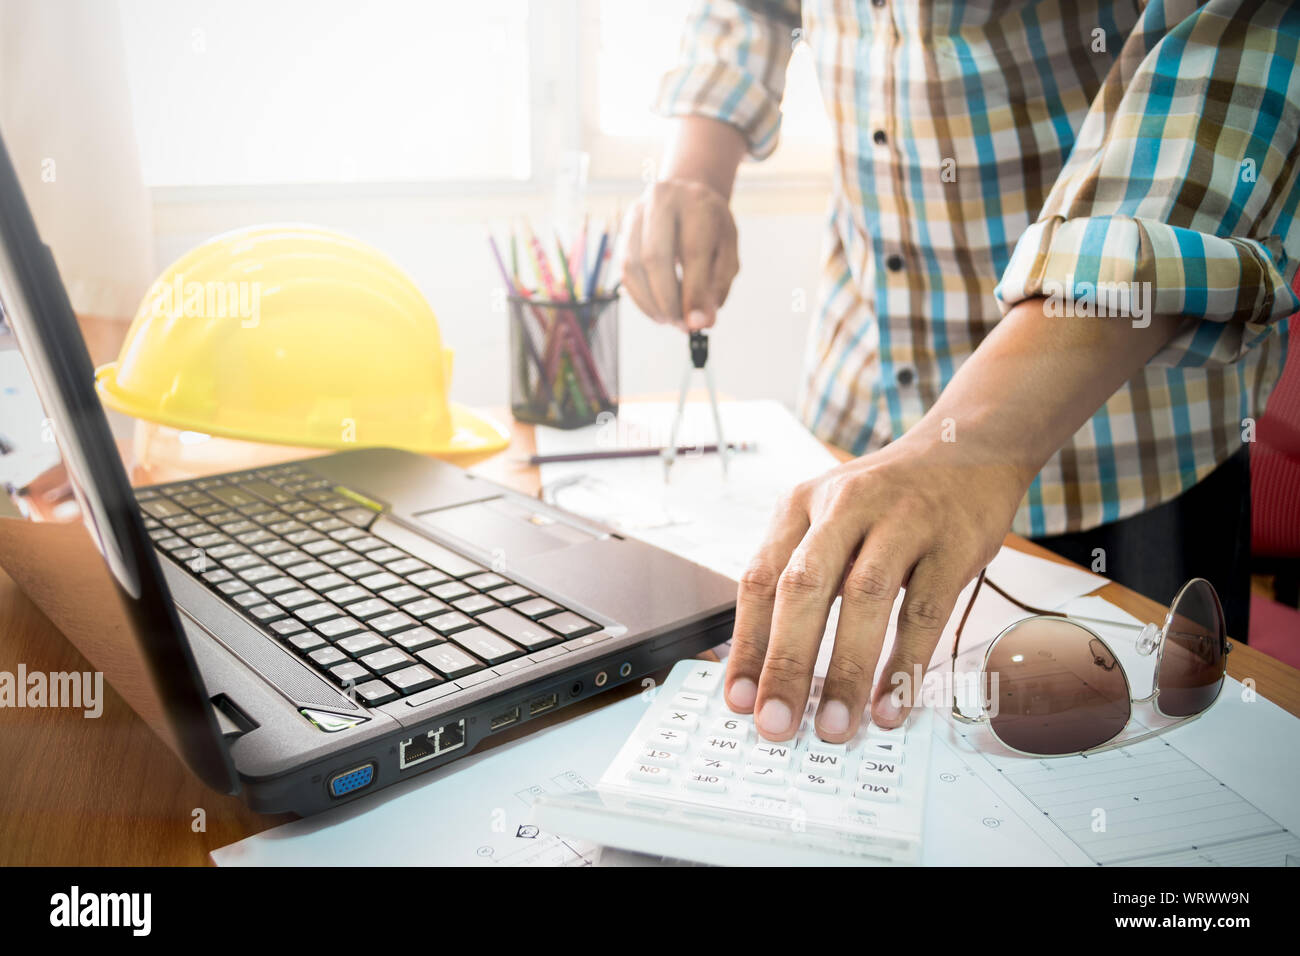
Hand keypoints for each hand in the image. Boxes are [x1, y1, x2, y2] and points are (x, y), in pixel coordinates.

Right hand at [620, 178, 738, 330]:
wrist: (688, 196)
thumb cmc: (711, 228)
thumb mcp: (727, 250)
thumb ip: (718, 284)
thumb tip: (702, 322)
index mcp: (697, 203)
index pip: (692, 253)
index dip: (693, 293)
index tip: (697, 325)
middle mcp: (662, 199)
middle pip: (654, 258)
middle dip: (667, 300)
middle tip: (681, 326)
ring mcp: (638, 211)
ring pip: (633, 265)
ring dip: (651, 302)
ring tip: (670, 320)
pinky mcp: (624, 227)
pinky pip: (624, 268)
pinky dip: (639, 296)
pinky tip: (657, 310)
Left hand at [724, 429, 1030, 740]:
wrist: (967, 448)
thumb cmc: (887, 500)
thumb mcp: (828, 519)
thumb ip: (798, 577)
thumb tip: (765, 666)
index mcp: (801, 505)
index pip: (761, 579)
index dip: (747, 644)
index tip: (738, 700)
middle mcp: (846, 506)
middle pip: (805, 587)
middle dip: (786, 663)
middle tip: (777, 724)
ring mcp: (903, 521)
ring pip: (866, 599)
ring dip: (846, 671)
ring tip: (834, 725)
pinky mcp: (954, 542)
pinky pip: (926, 611)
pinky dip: (905, 664)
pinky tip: (890, 705)